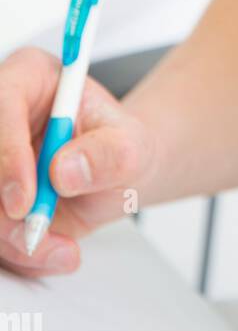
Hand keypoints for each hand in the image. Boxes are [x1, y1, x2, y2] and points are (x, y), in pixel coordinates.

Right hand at [0, 46, 158, 277]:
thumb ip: (107, 153)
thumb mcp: (132, 146)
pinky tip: (55, 252)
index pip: (3, 104)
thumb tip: (64, 170)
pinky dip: (20, 252)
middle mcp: (2, 117)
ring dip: (14, 239)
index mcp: (29, 78)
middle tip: (40, 235)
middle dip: (5, 211)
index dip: (8, 155)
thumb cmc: (121, 147)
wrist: (118, 174)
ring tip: (62, 250)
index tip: (26, 199)